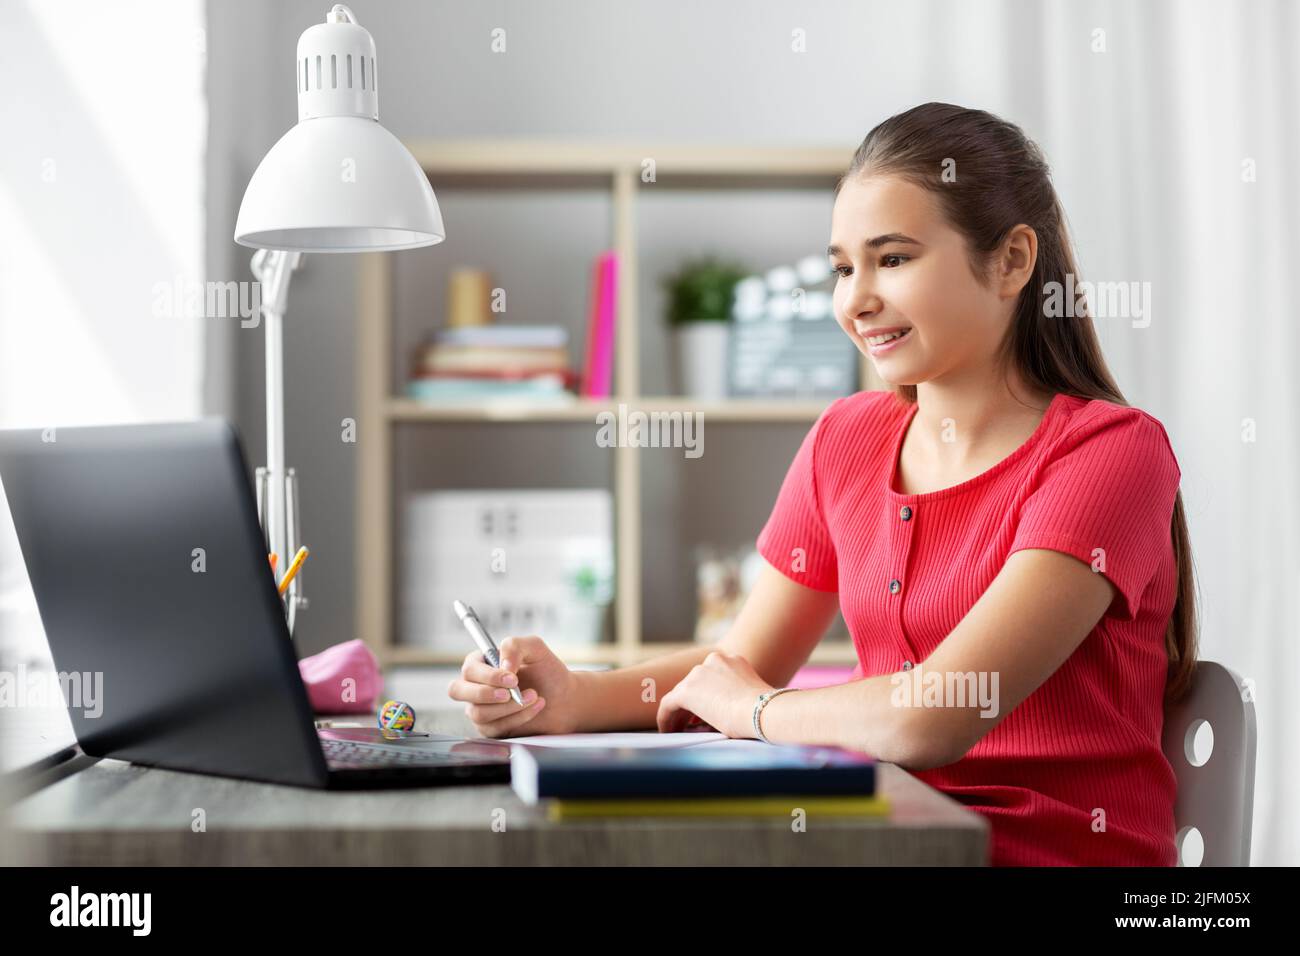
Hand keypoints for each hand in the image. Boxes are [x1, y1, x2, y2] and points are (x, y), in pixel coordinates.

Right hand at [448, 635, 580, 737]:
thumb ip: (515, 646)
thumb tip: (502, 666)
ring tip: (534, 696)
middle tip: (511, 693)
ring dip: (509, 707)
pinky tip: (535, 707)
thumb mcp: (535, 649)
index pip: (469, 669)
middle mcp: (476, 686)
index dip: (488, 675)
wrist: (565, 700)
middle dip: (485, 694)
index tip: (513, 678)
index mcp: (481, 664)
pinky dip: (518, 718)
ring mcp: (480, 708)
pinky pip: (494, 728)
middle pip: (457, 691)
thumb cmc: (548, 672)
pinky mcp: (490, 728)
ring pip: (478, 712)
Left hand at [656, 650, 774, 737]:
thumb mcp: (751, 696)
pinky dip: (666, 718)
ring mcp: (699, 673)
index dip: (705, 696)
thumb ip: (735, 697)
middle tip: (688, 724)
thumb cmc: (765, 712)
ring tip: (677, 729)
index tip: (703, 713)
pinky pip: (669, 704)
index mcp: (732, 660)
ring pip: (682, 693)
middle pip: (695, 683)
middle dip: (691, 704)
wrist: (763, 712)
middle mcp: (714, 660)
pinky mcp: (687, 691)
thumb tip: (720, 712)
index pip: (711, 677)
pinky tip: (667, 731)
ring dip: (679, 712)